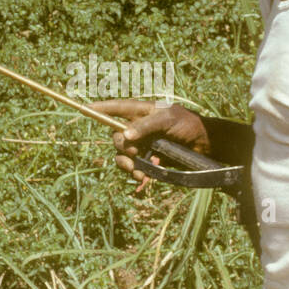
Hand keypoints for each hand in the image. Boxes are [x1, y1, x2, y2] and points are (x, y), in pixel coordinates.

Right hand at [90, 98, 210, 183]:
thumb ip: (146, 126)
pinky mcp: (148, 159)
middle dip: (122, 148)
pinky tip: (143, 180)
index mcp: (142, 112)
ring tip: (139, 172)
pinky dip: (136, 174)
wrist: (204, 145)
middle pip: (117, 137)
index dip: (101, 108)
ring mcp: (142, 144)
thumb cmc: (187, 124)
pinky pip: (133, 168)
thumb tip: (125, 136)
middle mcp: (138, 127)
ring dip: (127, 164)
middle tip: (135, 153)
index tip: (85, 108)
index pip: (117, 108)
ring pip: (122, 155)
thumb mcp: (167, 120)